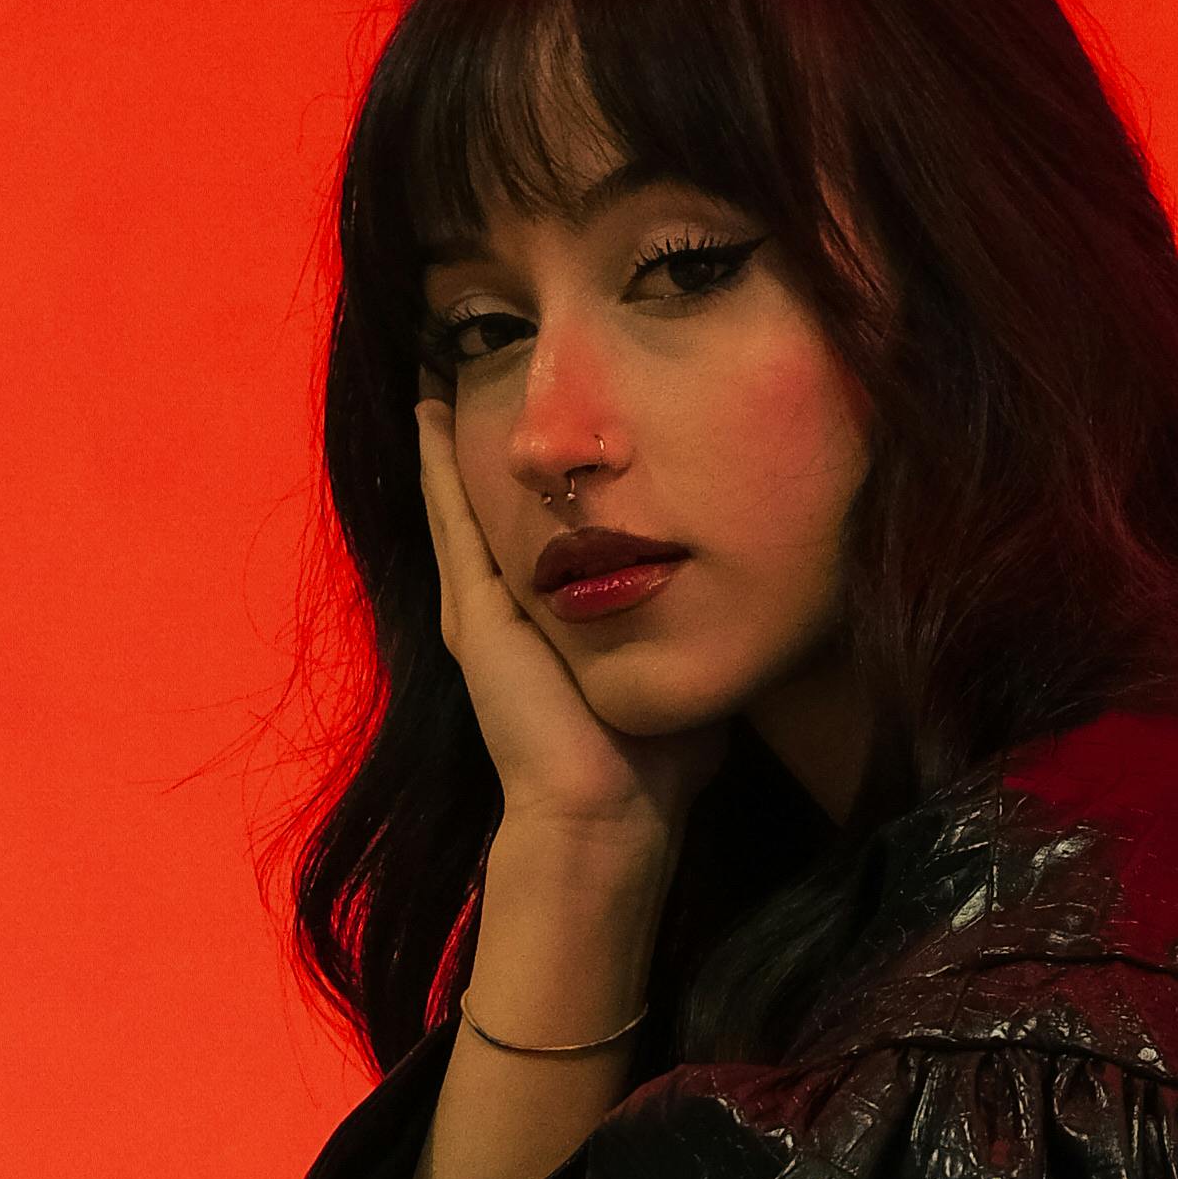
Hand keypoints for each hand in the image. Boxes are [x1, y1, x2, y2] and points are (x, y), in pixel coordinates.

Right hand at [413, 389, 725, 883]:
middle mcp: (510, 604)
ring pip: (458, 499)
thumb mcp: (680, 665)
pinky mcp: (472, 612)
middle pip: (488, 501)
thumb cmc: (657, 762)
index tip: (553, 411)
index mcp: (555, 617)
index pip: (544, 525)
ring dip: (447, 437)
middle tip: (471, 363)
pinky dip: (436, 464)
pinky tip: (428, 410)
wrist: (608, 816)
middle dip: (483, 437)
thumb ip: (696, 624)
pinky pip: (451, 518)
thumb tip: (749, 590)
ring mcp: (482, 605)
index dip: (543, 471)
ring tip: (437, 369)